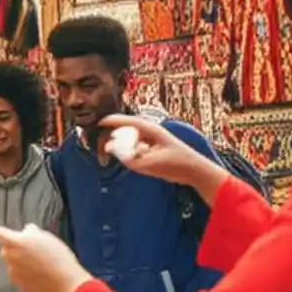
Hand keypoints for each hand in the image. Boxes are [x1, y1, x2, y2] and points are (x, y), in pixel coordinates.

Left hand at [0, 223, 92, 291]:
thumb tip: (26, 231)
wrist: (65, 280)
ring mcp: (14, 273)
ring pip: (13, 265)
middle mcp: (11, 258)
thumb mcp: (46, 236)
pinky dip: (26, 275)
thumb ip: (31, 232)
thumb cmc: (57, 256)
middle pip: (6, 250)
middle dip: (15, 249)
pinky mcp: (19, 285)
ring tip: (41, 264)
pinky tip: (41, 275)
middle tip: (32, 250)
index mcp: (16, 242)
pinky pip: (20, 277)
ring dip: (21, 263)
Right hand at [98, 114, 228, 199]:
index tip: (97, 122)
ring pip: (130, 142)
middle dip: (113, 136)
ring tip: (113, 154)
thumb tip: (111, 150)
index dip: (111, 121)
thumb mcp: (150, 162)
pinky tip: (138, 163)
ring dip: (122, 148)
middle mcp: (149, 133)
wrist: (194, 170)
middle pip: (126, 131)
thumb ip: (129, 158)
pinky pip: (136, 151)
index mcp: (150, 130)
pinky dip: (131, 155)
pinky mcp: (152, 151)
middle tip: (101, 145)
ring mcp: (151, 142)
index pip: (126, 121)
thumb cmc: (175, 163)